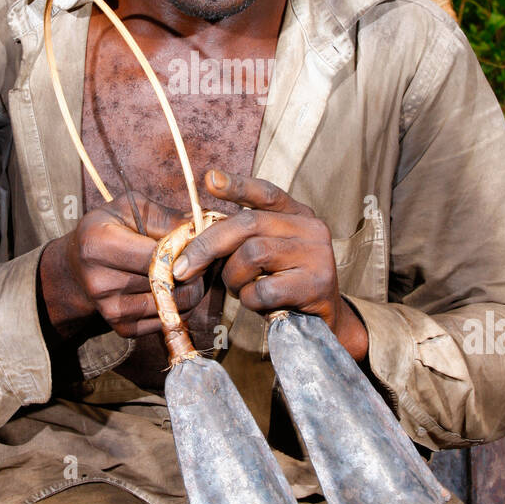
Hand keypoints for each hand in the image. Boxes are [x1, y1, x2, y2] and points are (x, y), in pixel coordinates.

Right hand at [39, 192, 205, 339]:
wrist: (77, 266)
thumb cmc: (108, 229)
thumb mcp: (129, 209)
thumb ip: (166, 217)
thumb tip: (203, 225)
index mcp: (98, 246)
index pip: (156, 256)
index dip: (185, 250)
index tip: (197, 243)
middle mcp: (100, 282)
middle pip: (166, 282)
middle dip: (193, 271)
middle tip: (202, 259)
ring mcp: (110, 309)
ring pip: (172, 305)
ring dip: (191, 291)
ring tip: (191, 273)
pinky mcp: (122, 328)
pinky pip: (166, 321)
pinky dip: (180, 307)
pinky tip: (177, 290)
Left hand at [172, 171, 368, 360]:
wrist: (321, 324)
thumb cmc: (284, 286)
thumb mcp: (267, 255)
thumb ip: (242, 239)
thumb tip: (194, 234)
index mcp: (298, 215)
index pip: (266, 193)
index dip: (237, 185)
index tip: (210, 179)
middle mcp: (310, 229)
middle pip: (248, 223)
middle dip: (208, 245)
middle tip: (183, 268)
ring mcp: (316, 255)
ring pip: (252, 254)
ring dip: (233, 278)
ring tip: (240, 289)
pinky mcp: (315, 284)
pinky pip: (263, 289)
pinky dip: (249, 300)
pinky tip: (259, 304)